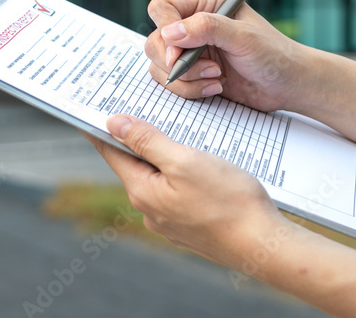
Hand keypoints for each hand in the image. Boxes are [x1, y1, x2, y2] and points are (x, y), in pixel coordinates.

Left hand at [82, 114, 287, 269]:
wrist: (264, 246)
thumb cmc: (229, 201)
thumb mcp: (184, 161)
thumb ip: (148, 141)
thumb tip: (113, 123)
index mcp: (142, 191)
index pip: (111, 152)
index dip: (101, 128)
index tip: (91, 109)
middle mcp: (150, 209)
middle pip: (135, 164)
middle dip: (138, 139)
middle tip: (141, 110)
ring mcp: (169, 221)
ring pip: (158, 178)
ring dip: (163, 157)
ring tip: (177, 134)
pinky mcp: (190, 226)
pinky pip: (177, 193)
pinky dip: (181, 176)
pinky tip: (200, 166)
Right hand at [145, 0, 315, 113]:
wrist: (288, 85)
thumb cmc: (274, 54)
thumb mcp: (243, 37)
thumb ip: (207, 28)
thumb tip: (170, 33)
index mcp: (204, 3)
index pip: (162, 8)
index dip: (165, 31)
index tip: (177, 53)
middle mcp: (192, 25)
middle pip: (155, 40)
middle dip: (177, 61)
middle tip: (208, 68)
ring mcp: (189, 51)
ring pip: (158, 65)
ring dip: (185, 79)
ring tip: (216, 78)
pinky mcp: (190, 73)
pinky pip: (170, 83)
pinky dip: (189, 90)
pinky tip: (215, 87)